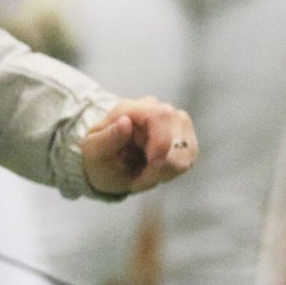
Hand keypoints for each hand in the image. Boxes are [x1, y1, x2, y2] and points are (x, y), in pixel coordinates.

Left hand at [81, 97, 196, 196]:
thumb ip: (109, 138)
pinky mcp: (182, 136)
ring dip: (170, 168)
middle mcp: (154, 108)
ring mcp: (171, 121)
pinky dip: (176, 169)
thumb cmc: (99, 158)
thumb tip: (126, 121)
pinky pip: (191, 154)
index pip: (162, 114)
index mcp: (130, 108)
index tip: (152, 164)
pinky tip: (157, 171)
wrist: (107, 165)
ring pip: (189, 146)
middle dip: (165, 162)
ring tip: (147, 173)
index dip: (163, 141)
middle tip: (142, 176)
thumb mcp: (94, 152)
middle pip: (179, 131)